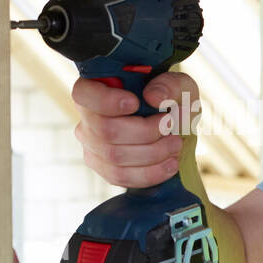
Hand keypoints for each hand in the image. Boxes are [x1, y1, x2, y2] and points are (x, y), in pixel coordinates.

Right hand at [71, 70, 199, 187]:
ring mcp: (92, 146)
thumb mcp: (178, 85)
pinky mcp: (104, 168)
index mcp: (97, 88)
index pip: (84, 94)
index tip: (135, 103)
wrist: (174, 126)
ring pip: (115, 157)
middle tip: (169, 125)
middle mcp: (88, 118)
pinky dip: (150, 173)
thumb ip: (169, 85)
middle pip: (105, 131)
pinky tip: (169, 164)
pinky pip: (121, 176)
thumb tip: (153, 97)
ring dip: (152, 153)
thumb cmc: (171, 100)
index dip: (106, 101)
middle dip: (144, 132)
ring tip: (175, 144)